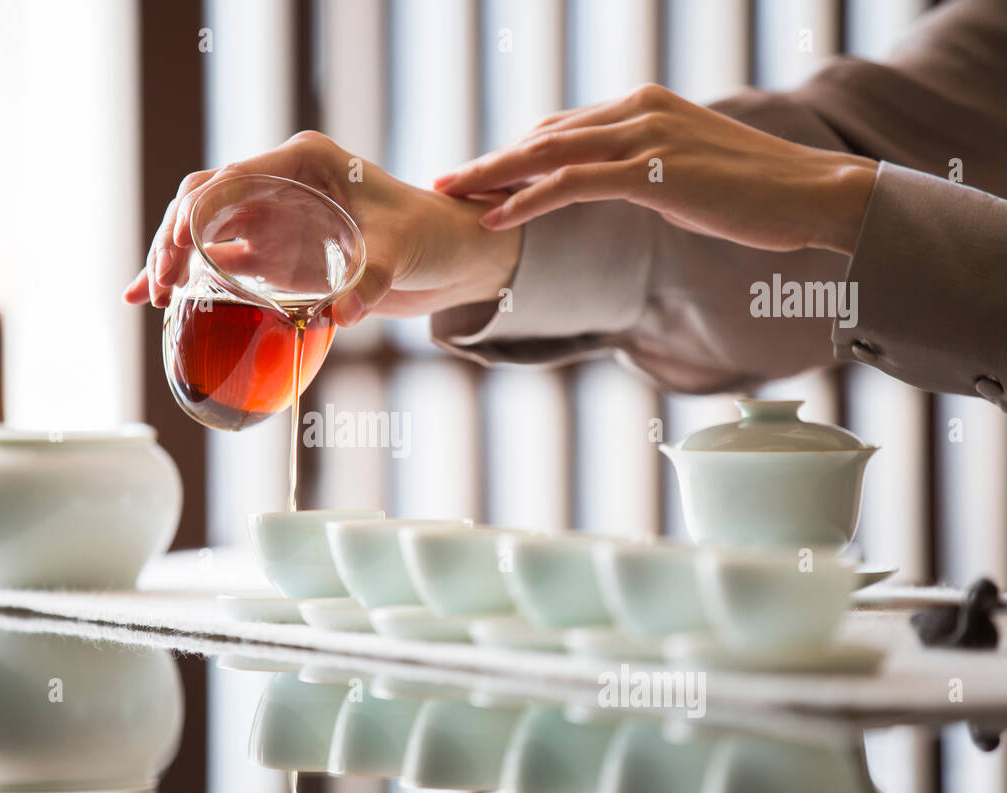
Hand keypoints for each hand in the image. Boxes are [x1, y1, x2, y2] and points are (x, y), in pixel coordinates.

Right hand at [123, 131, 521, 324]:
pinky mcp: (273, 251)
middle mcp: (278, 184)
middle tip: (160, 289)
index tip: (176, 255)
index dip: (193, 215)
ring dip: (171, 260)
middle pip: (203, 202)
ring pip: (202, 229)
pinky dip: (189, 278)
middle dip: (172, 241)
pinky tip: (157, 299)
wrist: (446, 255)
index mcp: (302, 163)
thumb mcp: (401, 253)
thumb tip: (339, 315)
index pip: (228, 179)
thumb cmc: (428, 235)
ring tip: (148, 298)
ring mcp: (272, 218)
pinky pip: (218, 260)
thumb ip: (369, 280)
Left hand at [433, 84, 877, 255]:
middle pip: (543, 136)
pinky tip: (496, 218)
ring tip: (452, 198)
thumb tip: (621, 186)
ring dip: (493, 177)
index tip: (478, 176)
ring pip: (548, 154)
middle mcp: (637, 111)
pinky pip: (574, 184)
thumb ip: (645, 171)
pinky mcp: (652, 171)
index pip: (562, 129)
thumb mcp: (687, 173)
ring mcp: (644, 137)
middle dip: (489, 161)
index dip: (515, 153)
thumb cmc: (755, 192)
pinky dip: (529, 201)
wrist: (812, 193)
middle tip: (444, 181)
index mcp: (643, 108)